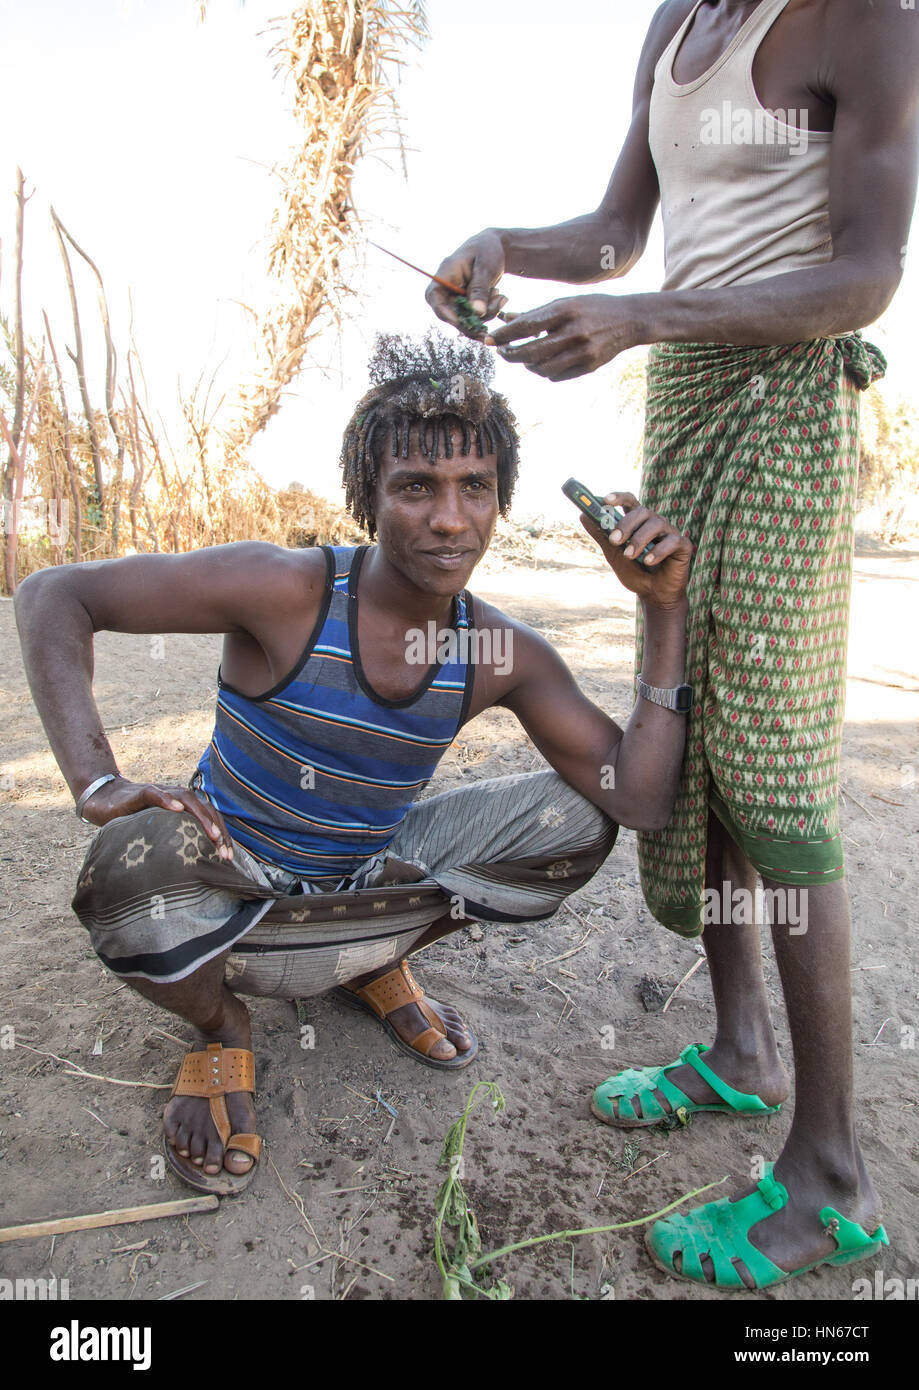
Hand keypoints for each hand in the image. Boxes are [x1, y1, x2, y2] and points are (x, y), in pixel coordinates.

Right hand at [80, 778, 234, 859]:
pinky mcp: (141, 793)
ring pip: (187, 799)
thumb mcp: (161, 833)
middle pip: (205, 809)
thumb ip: (177, 841)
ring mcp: (161, 793)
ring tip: (211, 834)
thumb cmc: (136, 820)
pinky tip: (176, 809)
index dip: (222, 836)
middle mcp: (177, 798)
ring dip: (201, 816)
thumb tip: (196, 870)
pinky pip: (156, 794)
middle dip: (217, 830)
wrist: (107, 801)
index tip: (229, 858)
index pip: (211, 818)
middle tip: (224, 852)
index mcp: (185, 808)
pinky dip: (167, 800)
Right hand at [425, 230, 507, 336]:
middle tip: (497, 305)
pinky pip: (475, 317)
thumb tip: (477, 313)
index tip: (465, 321)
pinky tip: (500, 298)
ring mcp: (455, 298)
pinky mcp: (465, 304)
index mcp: (444, 275)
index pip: (435, 299)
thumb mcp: (485, 267)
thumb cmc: (486, 249)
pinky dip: (489, 312)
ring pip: (466, 319)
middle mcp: (445, 290)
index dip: (447, 314)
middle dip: (475, 317)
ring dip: (487, 314)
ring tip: (501, 297)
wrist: (493, 247)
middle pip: (451, 315)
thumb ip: (480, 289)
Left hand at [487, 293, 640, 380]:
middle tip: (502, 353)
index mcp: (565, 310)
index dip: (505, 336)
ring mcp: (583, 351)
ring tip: (524, 358)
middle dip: (511, 355)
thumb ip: (535, 313)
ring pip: (542, 368)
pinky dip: (545, 371)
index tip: (490, 340)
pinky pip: (557, 376)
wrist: (629, 319)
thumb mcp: (564, 302)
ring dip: (528, 365)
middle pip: (530, 351)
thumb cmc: (591, 307)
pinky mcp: (589, 366)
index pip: (526, 326)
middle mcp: (574, 331)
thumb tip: (505, 318)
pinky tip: (545, 363)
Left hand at [581, 492, 692, 609]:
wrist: (654, 596)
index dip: (619, 497)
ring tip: (630, 555)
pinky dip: (658, 551)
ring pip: (656, 524)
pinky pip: (672, 541)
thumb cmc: (635, 573)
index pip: (630, 501)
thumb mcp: (614, 555)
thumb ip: (602, 536)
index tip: (605, 500)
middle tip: (615, 539)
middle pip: (642, 511)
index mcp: (638, 522)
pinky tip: (648, 561)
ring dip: (639, 539)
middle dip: (626, 524)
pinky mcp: (683, 546)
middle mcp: (655, 523)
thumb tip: (582, 515)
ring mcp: (670, 533)